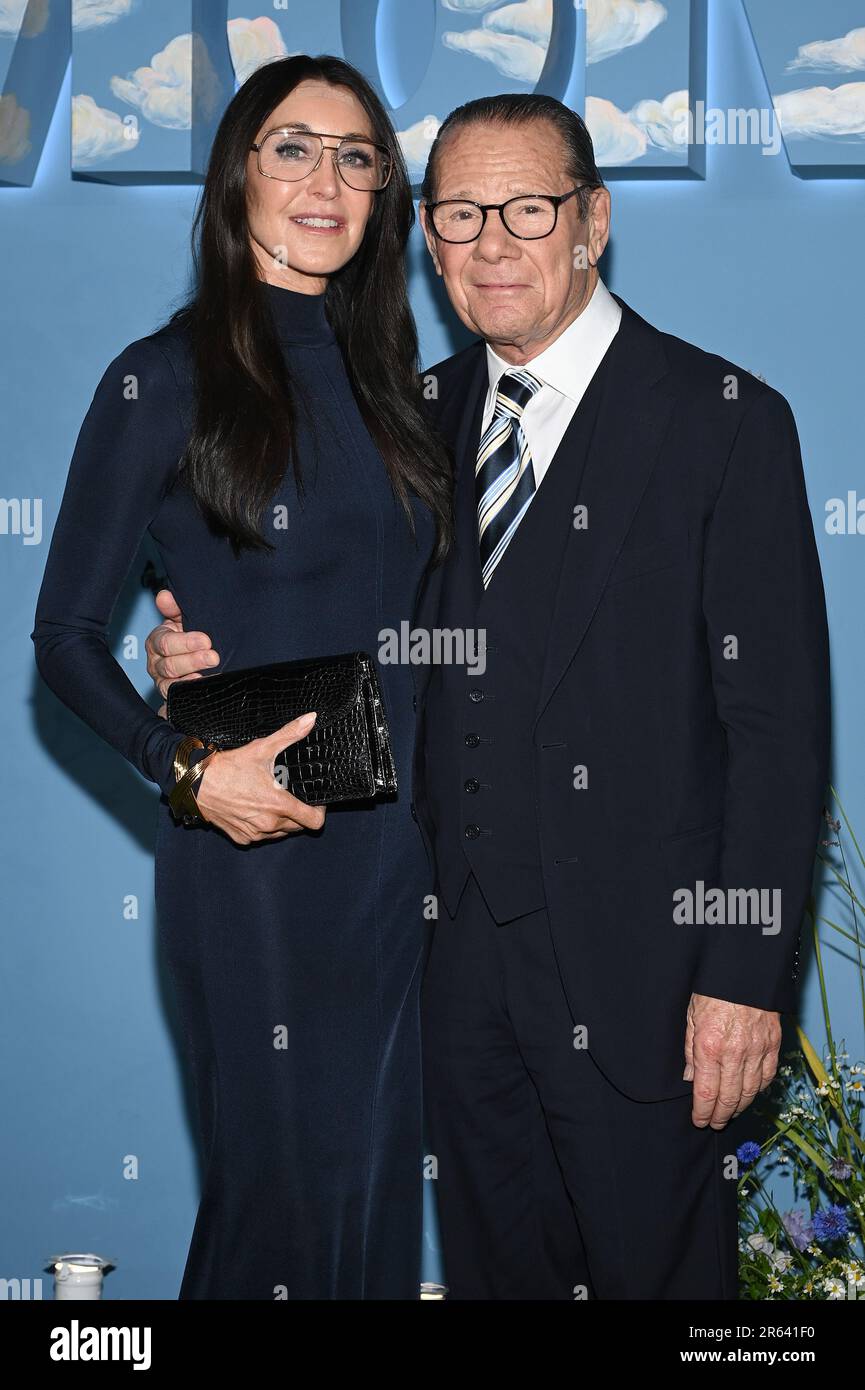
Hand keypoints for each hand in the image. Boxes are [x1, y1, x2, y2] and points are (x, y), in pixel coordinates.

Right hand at [146, 588, 218, 714]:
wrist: (198, 660)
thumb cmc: (189, 636)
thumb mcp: (182, 619)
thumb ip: (175, 608)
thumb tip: (165, 596)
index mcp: (157, 641)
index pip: (165, 642)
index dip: (186, 641)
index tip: (206, 640)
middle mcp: (156, 663)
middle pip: (170, 664)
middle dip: (193, 660)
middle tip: (214, 656)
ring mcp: (163, 682)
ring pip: (173, 684)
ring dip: (193, 679)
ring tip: (213, 673)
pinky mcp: (173, 698)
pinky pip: (178, 699)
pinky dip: (190, 694)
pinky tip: (204, 689)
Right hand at [195, 711, 326, 844]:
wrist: (195, 783)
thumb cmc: (227, 767)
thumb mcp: (262, 747)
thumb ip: (290, 734)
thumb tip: (311, 719)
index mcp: (278, 805)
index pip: (314, 821)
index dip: (319, 810)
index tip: (315, 800)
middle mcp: (268, 824)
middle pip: (298, 827)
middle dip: (299, 813)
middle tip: (292, 796)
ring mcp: (254, 834)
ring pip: (280, 833)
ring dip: (282, 822)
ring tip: (274, 802)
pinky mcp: (241, 838)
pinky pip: (261, 837)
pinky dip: (262, 827)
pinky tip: (256, 810)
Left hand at [683, 993, 780, 1128]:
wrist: (743, 970)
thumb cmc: (712, 991)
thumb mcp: (690, 1016)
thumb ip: (690, 1050)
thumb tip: (691, 1078)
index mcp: (709, 1046)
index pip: (706, 1093)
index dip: (702, 1113)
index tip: (699, 1121)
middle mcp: (734, 1053)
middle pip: (729, 1098)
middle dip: (720, 1115)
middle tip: (714, 1123)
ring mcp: (757, 1050)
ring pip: (750, 1091)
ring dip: (739, 1107)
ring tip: (730, 1113)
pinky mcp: (773, 1044)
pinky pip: (767, 1076)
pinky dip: (759, 1090)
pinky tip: (750, 1094)